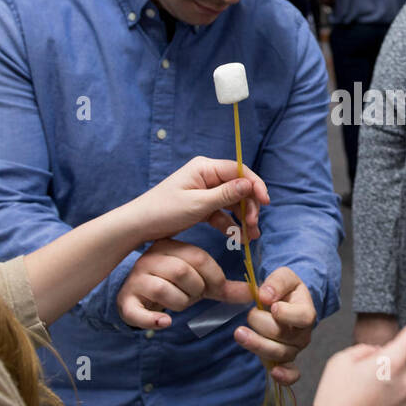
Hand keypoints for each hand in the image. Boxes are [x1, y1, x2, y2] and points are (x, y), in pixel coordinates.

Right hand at [117, 238, 254, 329]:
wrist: (139, 299)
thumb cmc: (174, 287)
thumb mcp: (201, 283)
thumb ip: (225, 287)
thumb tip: (256, 292)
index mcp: (170, 247)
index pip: (199, 256)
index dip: (214, 276)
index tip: (215, 287)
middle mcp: (150, 259)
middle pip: (182, 271)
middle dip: (195, 291)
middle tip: (193, 297)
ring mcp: (136, 280)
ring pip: (165, 290)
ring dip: (179, 304)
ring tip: (178, 305)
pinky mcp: (126, 301)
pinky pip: (138, 312)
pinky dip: (153, 320)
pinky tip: (165, 323)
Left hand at [124, 156, 268, 245]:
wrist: (139, 226)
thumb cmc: (163, 211)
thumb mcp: (198, 204)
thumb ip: (226, 195)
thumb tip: (249, 184)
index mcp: (205, 168)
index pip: (239, 171)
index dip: (255, 185)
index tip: (266, 202)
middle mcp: (206, 176)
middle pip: (239, 188)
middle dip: (249, 207)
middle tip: (254, 226)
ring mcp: (205, 191)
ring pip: (233, 203)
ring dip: (243, 219)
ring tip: (250, 237)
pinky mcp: (202, 206)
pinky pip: (222, 213)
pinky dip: (230, 225)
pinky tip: (237, 237)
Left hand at [234, 267, 315, 385]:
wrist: (286, 302)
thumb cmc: (285, 289)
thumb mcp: (284, 276)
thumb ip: (276, 282)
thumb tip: (265, 296)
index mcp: (306, 311)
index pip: (303, 316)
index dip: (287, 314)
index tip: (273, 306)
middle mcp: (303, 333)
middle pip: (284, 336)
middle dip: (262, 324)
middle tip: (250, 313)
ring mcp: (294, 348)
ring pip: (279, 353)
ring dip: (257, 344)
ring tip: (239, 333)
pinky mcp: (284, 360)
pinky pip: (290, 374)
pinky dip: (285, 377)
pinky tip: (274, 373)